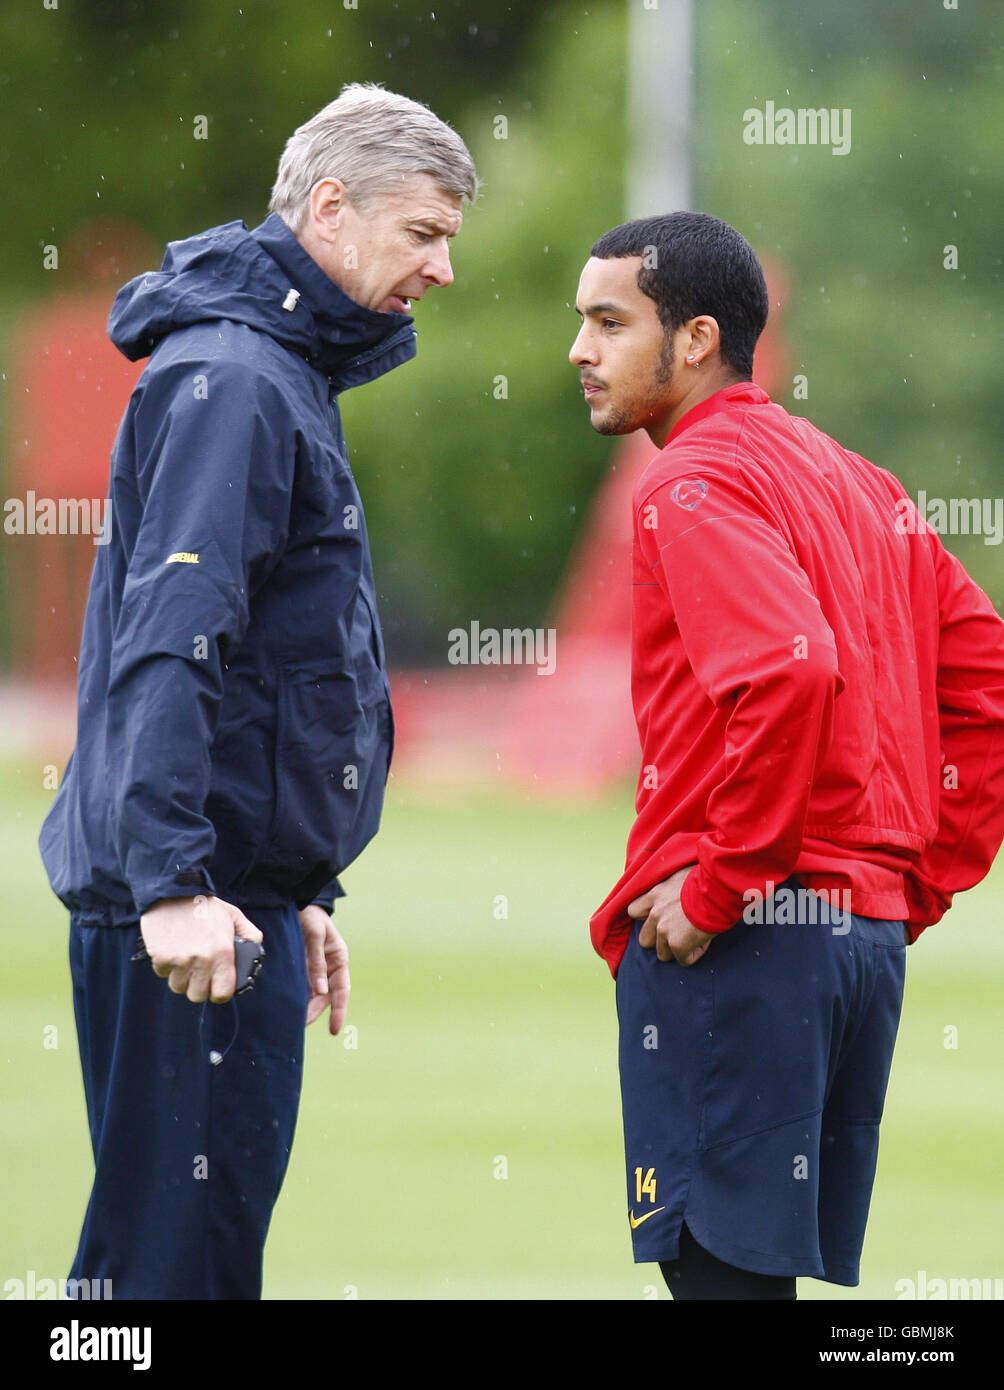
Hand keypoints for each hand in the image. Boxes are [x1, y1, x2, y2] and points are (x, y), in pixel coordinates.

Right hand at [139, 894, 262, 1003]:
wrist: (173, 891)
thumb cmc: (205, 905)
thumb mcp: (234, 915)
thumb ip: (250, 935)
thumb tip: (254, 954)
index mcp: (222, 953)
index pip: (223, 993)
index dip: (220, 992)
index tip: (217, 987)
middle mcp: (201, 960)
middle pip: (197, 996)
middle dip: (199, 987)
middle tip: (200, 972)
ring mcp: (179, 961)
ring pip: (178, 987)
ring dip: (182, 978)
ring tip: (185, 959)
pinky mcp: (160, 957)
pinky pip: (163, 974)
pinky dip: (167, 966)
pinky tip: (172, 950)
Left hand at [300, 905, 349, 1035]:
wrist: (299, 904)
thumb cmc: (311, 917)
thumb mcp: (315, 935)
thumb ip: (317, 961)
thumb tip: (320, 990)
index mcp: (339, 959)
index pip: (342, 990)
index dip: (339, 1010)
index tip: (334, 1029)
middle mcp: (329, 967)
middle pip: (326, 996)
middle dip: (315, 1012)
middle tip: (301, 1025)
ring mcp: (316, 968)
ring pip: (313, 994)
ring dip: (305, 1007)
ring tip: (293, 1021)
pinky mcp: (303, 968)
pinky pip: (302, 986)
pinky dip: (297, 997)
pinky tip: (288, 1005)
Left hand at [628, 864, 711, 965]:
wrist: (718, 886)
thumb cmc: (707, 877)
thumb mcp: (682, 875)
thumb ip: (673, 885)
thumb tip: (678, 886)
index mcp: (655, 894)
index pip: (633, 911)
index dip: (646, 918)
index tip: (660, 918)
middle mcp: (655, 913)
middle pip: (644, 940)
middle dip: (659, 941)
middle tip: (678, 934)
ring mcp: (664, 930)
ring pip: (663, 954)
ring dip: (677, 950)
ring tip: (693, 937)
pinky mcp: (677, 944)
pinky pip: (684, 959)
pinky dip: (694, 954)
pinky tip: (704, 940)